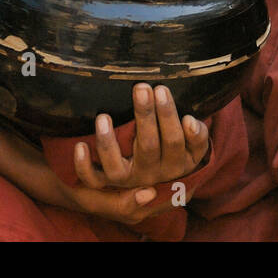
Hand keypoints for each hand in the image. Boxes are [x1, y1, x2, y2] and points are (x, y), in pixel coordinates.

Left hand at [62, 83, 209, 224]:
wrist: (164, 190)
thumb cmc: (179, 155)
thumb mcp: (195, 150)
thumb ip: (198, 137)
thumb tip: (190, 121)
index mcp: (175, 163)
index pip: (174, 138)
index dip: (168, 115)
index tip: (161, 89)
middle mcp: (151, 174)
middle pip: (148, 146)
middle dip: (144, 115)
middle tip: (141, 88)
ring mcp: (128, 180)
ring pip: (116, 168)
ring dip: (107, 143)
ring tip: (103, 117)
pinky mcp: (109, 183)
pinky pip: (93, 180)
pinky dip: (83, 166)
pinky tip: (79, 145)